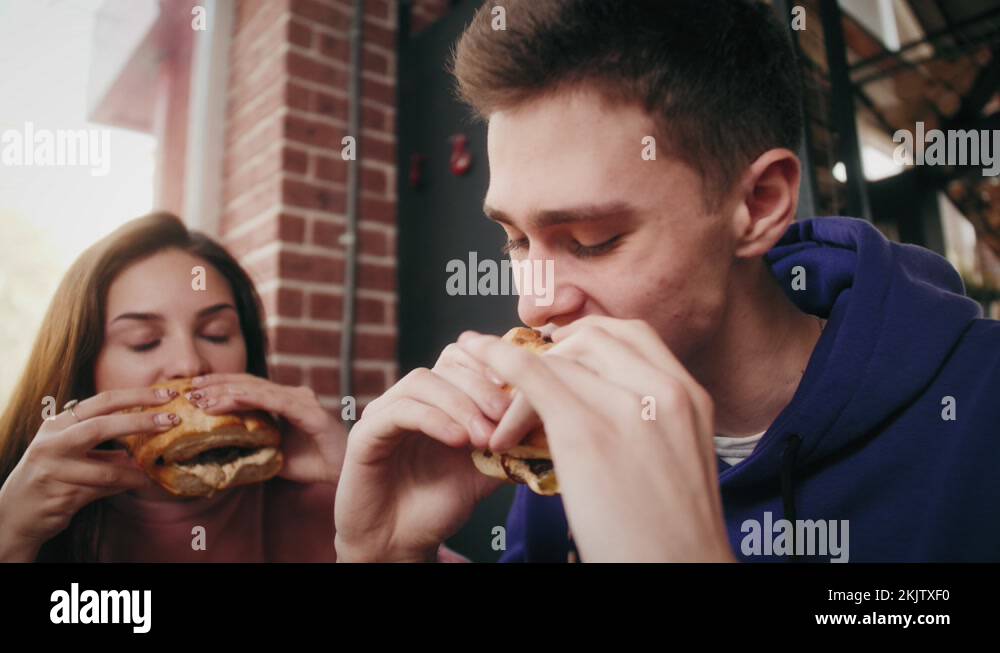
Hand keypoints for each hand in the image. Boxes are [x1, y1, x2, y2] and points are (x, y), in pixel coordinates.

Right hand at [0, 387, 173, 560]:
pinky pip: (104, 490)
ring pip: (107, 468)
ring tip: (151, 472)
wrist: (16, 512)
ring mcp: (54, 470)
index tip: (167, 395)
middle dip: (141, 421)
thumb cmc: (52, 474)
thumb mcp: (71, 449)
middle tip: (172, 420)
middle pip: (101, 426)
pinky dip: (123, 487)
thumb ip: (103, 441)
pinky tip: (137, 484)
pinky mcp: (61, 495)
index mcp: (58, 424)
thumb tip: (146, 432)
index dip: (137, 396)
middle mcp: (52, 442)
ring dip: (135, 472)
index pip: (102, 401)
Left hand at [187, 374, 345, 485]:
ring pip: (256, 389)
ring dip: (225, 391)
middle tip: (188, 386)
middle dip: (217, 383)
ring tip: (199, 396)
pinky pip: (271, 401)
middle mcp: (293, 395)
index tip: (195, 389)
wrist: (344, 473)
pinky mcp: (307, 410)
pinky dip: (246, 399)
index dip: (222, 385)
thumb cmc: (314, 464)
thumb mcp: (276, 454)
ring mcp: (301, 400)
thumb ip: (256, 446)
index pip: (250, 387)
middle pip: (249, 382)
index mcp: (287, 401)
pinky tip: (225, 401)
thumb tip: (225, 450)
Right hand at [334, 342, 507, 561]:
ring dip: (460, 405)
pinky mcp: (364, 434)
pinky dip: (434, 420)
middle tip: (506, 416)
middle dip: (482, 387)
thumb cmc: (439, 504)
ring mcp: (384, 411)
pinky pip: (400, 411)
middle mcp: (410, 398)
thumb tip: (545, 420)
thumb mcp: (486, 470)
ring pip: (423, 381)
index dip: (492, 367)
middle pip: (447, 364)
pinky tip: (458, 440)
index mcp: (438, 398)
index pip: (463, 356)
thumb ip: (509, 442)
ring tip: (484, 436)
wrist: (399, 543)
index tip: (519, 391)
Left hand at [457, 316, 735, 562]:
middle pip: (594, 338)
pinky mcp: (587, 431)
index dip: (589, 341)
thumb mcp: (678, 460)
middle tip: (525, 387)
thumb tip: (612, 412)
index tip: (562, 359)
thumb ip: (652, 423)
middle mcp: (664, 390)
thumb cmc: (672, 534)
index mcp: (690, 396)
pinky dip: (501, 361)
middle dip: (554, 355)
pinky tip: (481, 358)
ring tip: (504, 422)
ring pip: (561, 359)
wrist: (680, 573)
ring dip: (523, 379)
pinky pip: (534, 376)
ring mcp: (627, 407)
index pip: (633, 336)